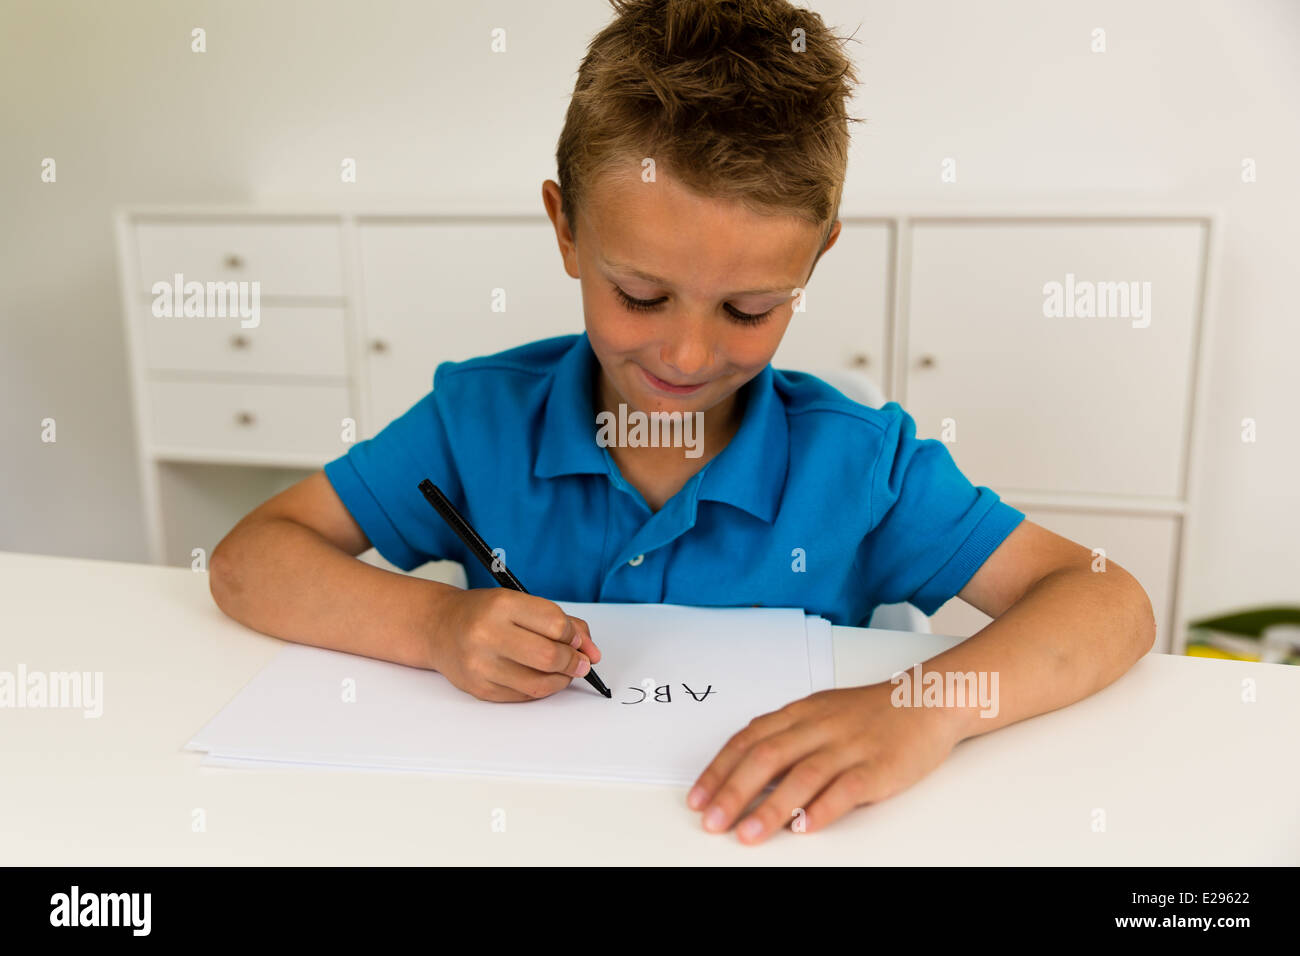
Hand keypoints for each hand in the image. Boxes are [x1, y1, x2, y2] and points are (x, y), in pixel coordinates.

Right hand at [428, 588, 601, 701]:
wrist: (439, 627)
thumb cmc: (485, 613)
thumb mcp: (520, 603)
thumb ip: (562, 623)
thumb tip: (592, 652)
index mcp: (502, 605)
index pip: (556, 625)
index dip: (575, 637)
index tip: (578, 641)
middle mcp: (488, 634)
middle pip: (550, 657)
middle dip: (574, 662)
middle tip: (580, 663)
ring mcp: (481, 664)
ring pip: (539, 683)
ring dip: (561, 680)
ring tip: (563, 672)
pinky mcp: (479, 688)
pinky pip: (523, 696)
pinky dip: (540, 690)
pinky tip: (540, 678)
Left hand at [686, 682, 962, 843]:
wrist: (925, 702)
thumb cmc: (869, 712)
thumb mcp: (819, 713)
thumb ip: (784, 737)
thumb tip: (742, 770)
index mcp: (800, 713)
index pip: (749, 740)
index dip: (719, 770)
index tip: (698, 798)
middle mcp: (820, 727)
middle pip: (767, 757)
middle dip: (733, 792)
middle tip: (712, 821)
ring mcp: (850, 747)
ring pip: (802, 776)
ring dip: (770, 808)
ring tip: (747, 834)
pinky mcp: (879, 767)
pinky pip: (846, 789)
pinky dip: (822, 810)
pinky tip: (803, 829)